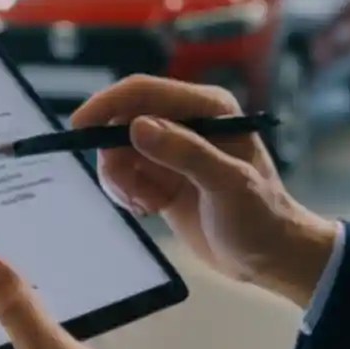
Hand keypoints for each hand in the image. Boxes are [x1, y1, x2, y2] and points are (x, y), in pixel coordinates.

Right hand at [73, 75, 337, 306]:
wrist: (270, 257)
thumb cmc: (261, 216)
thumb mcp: (228, 184)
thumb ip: (185, 153)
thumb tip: (137, 126)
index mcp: (209, 107)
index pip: (145, 92)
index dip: (108, 104)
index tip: (79, 128)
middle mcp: (187, 121)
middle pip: (122, 121)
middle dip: (114, 155)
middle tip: (128, 191)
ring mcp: (171, 149)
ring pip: (118, 150)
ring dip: (122, 180)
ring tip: (148, 204)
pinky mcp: (161, 176)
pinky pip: (123, 175)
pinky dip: (128, 193)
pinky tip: (153, 209)